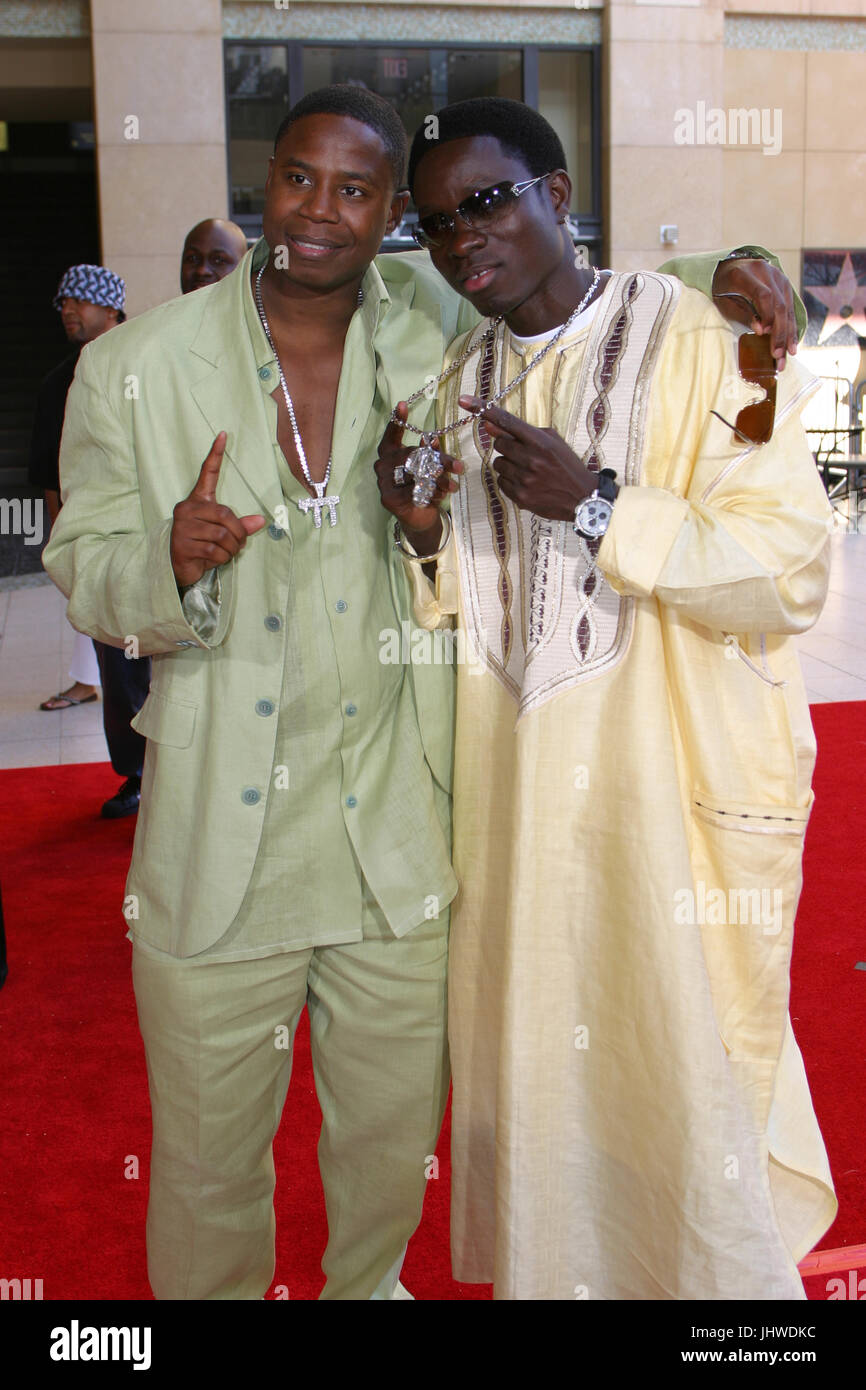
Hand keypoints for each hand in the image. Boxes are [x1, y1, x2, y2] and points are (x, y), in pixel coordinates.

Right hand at [170, 432, 265, 587]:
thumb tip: (260, 521)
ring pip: (222, 534)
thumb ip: (239, 525)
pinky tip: (217, 559)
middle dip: (239, 533)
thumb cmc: (200, 546)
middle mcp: (187, 509)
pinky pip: (213, 550)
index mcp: (197, 501)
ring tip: (228, 552)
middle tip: (240, 543)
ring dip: (232, 548)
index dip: (215, 455)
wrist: (177, 568)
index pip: (206, 474)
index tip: (223, 435)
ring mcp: (182, 527)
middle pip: (225, 515)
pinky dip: (223, 557)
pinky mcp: (182, 545)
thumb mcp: (220, 533)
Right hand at [374, 402, 462, 553]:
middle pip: (412, 455)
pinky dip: (430, 494)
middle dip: (439, 462)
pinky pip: (412, 491)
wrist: (418, 517)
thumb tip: (433, 440)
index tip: (402, 404)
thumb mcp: (429, 468)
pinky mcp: (388, 498)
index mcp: (389, 453)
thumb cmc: (424, 487)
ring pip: (415, 474)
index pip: (392, 435)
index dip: (397, 420)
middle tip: (458, 467)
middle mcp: (382, 465)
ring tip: (453, 486)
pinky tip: (440, 497)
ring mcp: (383, 482)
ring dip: (438, 481)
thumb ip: (430, 454)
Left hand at [459, 396, 594, 519]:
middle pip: (498, 444)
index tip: (463, 400)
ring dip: (509, 465)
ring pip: (498, 464)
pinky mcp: (521, 496)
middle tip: (525, 454)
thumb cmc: (566, 465)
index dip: (482, 409)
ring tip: (529, 470)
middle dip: (507, 447)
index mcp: (540, 441)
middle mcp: (531, 459)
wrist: (582, 497)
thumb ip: (519, 432)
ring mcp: (525, 479)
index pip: (505, 420)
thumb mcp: (550, 441)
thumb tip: (488, 425)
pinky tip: (527, 483)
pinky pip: (501, 482)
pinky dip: (510, 481)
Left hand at [712, 257, 796, 368]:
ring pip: (787, 308)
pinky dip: (791, 327)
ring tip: (787, 354)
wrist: (732, 266)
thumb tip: (761, 331)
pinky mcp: (785, 284)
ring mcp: (778, 276)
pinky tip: (792, 344)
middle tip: (777, 354)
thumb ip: (743, 313)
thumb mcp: (725, 301)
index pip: (763, 294)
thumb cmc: (724, 288)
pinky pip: (790, 308)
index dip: (766, 314)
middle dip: (779, 332)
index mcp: (745, 274)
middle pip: (778, 304)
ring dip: (788, 333)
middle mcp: (765, 271)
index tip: (765, 333)